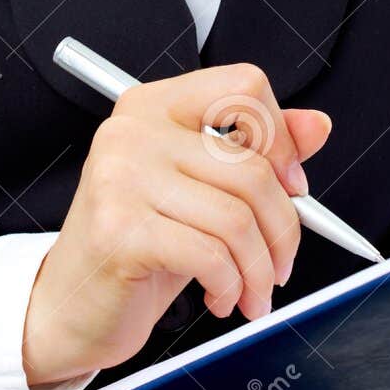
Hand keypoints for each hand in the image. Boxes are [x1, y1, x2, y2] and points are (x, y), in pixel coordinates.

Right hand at [22, 62, 331, 387]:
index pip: (244, 85)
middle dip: (283, 230)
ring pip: (237, 219)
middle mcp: (133, 130)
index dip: (281, 138)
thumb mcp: (201, 190)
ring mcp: (122, 176)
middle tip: (278, 265)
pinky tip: (220, 297)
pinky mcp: (120, 229)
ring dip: (258, 271)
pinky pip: (211, 256)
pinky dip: (231, 286)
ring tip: (250, 292)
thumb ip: (256, 152)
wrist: (72, 305)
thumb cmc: (139, 243)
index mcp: (154, 104)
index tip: (289, 186)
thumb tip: (317, 124)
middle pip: (251, 167)